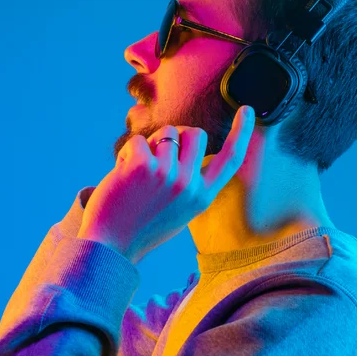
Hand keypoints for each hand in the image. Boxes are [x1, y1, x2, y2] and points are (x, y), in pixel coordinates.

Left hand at [77, 105, 255, 263]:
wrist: (109, 246)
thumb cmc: (139, 226)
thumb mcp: (177, 210)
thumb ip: (188, 183)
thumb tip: (183, 146)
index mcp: (202, 197)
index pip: (230, 159)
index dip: (242, 132)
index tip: (247, 109)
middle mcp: (190, 185)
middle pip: (195, 134)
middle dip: (177, 136)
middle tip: (157, 155)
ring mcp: (168, 175)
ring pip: (166, 133)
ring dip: (149, 145)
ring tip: (135, 172)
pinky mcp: (143, 166)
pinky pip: (138, 141)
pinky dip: (126, 153)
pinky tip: (120, 174)